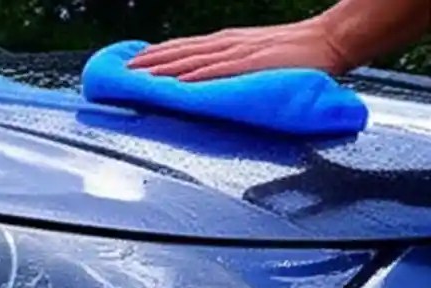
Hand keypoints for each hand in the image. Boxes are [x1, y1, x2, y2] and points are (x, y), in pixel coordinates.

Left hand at [127, 19, 353, 81]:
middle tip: (123, 71)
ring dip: (164, 68)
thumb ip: (229, 64)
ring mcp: (240, 52)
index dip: (155, 54)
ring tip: (140, 76)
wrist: (330, 39)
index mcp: (227, 42)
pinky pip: (220, 70)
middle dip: (149, 61)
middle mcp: (228, 43)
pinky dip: (197, 75)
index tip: (130, 63)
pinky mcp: (254, 62)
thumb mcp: (253, 53)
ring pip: (193, 59)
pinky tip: (179, 82)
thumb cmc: (294, 51)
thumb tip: (204, 77)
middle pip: (180, 51)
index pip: (183, 47)